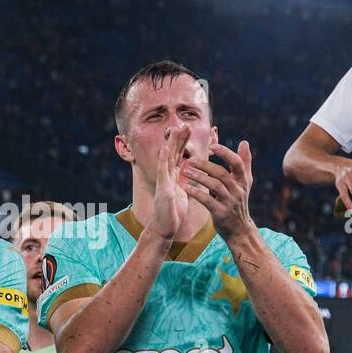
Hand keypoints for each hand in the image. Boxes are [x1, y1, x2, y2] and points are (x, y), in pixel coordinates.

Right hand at [147, 125, 190, 240]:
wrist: (164, 228)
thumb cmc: (172, 214)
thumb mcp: (181, 194)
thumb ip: (183, 183)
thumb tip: (189, 175)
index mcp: (174, 177)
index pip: (179, 156)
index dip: (183, 142)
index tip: (189, 129)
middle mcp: (167, 176)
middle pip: (173, 154)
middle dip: (179, 139)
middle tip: (184, 124)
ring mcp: (163, 181)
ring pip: (167, 159)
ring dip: (170, 144)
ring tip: (174, 130)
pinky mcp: (163, 188)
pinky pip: (162, 172)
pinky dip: (163, 159)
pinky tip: (164, 148)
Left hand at [184, 140, 255, 239]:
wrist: (240, 230)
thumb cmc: (239, 202)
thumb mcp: (245, 183)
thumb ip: (244, 162)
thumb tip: (244, 142)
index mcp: (243, 180)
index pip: (236, 163)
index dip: (225, 152)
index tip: (212, 146)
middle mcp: (238, 190)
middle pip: (221, 173)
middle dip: (205, 165)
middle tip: (190, 160)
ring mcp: (230, 202)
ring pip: (214, 186)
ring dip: (198, 177)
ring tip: (184, 171)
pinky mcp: (221, 213)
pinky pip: (208, 201)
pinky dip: (196, 193)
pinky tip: (186, 187)